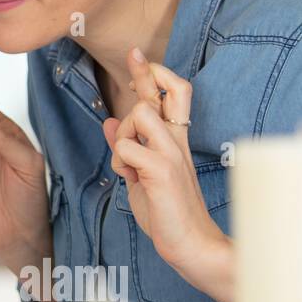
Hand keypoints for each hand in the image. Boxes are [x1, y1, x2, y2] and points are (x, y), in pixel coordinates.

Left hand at [101, 47, 225, 279]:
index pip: (171, 95)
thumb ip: (127, 147)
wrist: (191, 244)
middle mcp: (177, 141)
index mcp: (175, 140)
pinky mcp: (162, 170)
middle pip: (165, 92)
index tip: (137, 57)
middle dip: (145, 75)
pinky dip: (119, 161)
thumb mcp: (139, 174)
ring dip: (124, 134)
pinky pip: (126, 147)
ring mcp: (172, 153)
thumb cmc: (167, 212)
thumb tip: (110, 122)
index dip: (154, 73)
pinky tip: (130, 178)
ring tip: (129, 162)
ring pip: (140, 114)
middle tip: (134, 59)